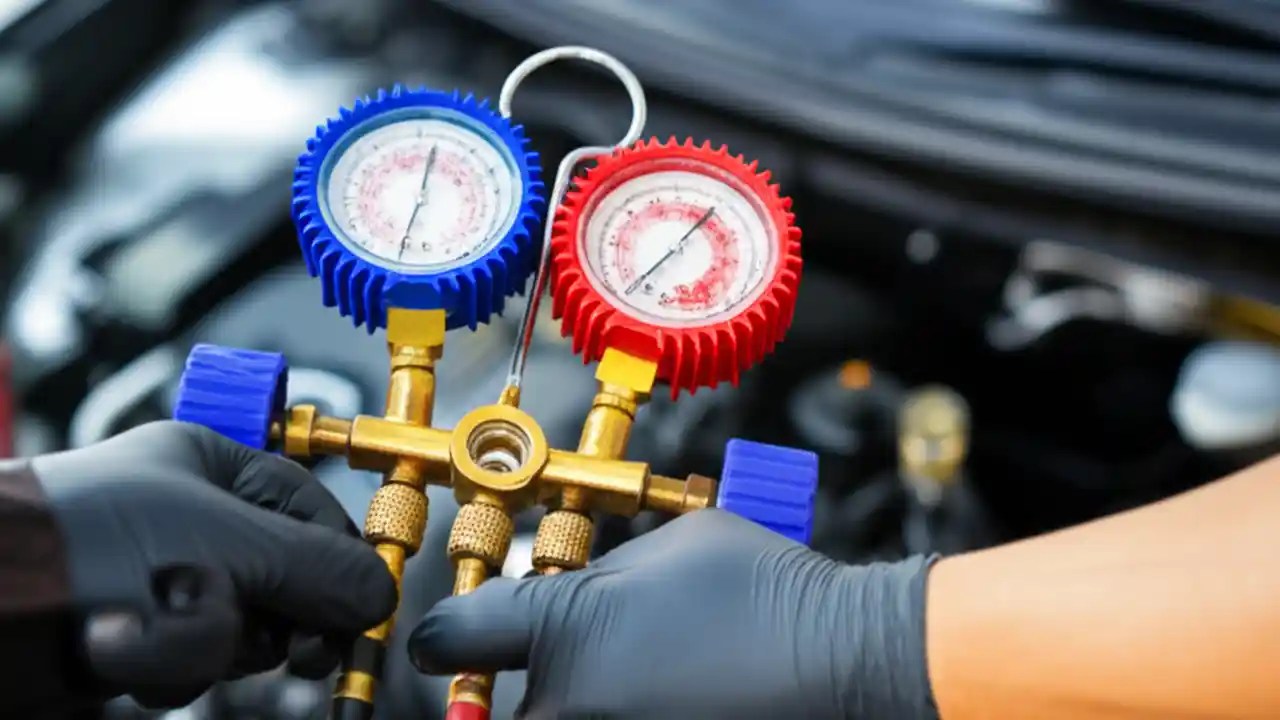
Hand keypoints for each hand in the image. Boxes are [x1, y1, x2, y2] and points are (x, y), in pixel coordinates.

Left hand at [34, 421, 395, 707]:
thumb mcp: (226, 543)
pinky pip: (194, 659)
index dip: (342, 564)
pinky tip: (132, 655)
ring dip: (210, 646)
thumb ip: (318, 568)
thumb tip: (380, 593)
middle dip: (276, 618)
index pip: (313, 511)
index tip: (362, 613)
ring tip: (161, 635)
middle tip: (300, 651)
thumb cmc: (81, 544)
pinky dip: (171, 666)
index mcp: (213, 465)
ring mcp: (163, 575)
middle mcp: (193, 516)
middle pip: (285, 578)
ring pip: (242, 626)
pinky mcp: (137, 630)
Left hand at [409, 510, 936, 719]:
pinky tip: (660, 692)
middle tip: (561, 661)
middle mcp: (571, 710)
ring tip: (631, 672)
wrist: (844, 660)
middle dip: (511, 689)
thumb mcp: (668, 546)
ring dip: (571, 703)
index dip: (438, 634)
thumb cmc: (763, 592)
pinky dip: (614, 712)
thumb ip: (595, 573)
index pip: (445, 640)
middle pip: (491, 713)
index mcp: (564, 637)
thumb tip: (560, 595)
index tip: (443, 638)